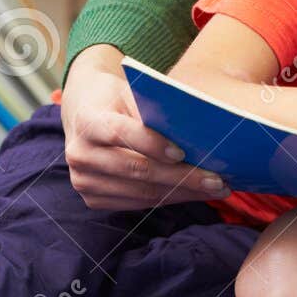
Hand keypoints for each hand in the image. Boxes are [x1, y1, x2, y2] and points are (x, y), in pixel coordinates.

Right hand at [59, 44, 228, 209]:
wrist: (85, 115)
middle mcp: (80, 154)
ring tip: (215, 189)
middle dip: (181, 177)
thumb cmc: (117, 99)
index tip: (183, 152)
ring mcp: (84, 181)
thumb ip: (154, 111)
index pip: (120, 133)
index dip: (151, 143)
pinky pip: (139, 203)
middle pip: (137, 170)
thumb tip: (198, 133)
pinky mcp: (93, 199)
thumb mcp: (131, 93)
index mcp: (87, 121)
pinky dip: (170, 199)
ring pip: (142, 192)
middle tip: (217, 179)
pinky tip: (194, 193)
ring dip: (183, 193)